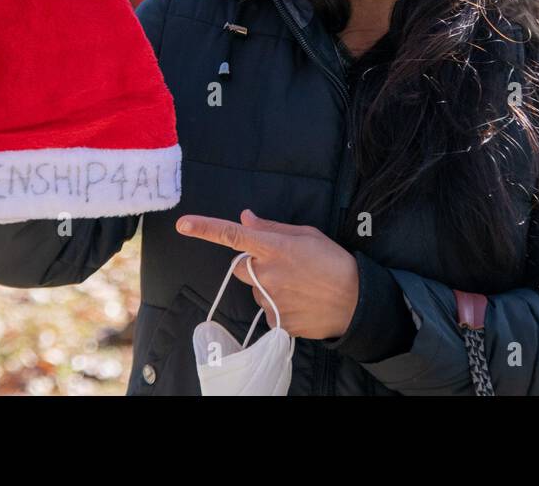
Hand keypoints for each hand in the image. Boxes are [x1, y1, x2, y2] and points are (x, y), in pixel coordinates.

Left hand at [176, 209, 359, 339]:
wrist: (355, 301)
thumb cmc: (333, 262)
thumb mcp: (307, 235)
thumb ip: (272, 228)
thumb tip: (246, 218)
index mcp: (274, 247)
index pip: (233, 236)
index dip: (206, 228)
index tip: (184, 223)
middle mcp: (267, 274)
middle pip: (241, 267)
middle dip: (254, 265)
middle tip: (283, 265)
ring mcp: (270, 300)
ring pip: (255, 290)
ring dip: (269, 286)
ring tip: (298, 285)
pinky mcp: (276, 321)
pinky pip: (268, 310)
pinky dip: (279, 305)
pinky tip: (299, 301)